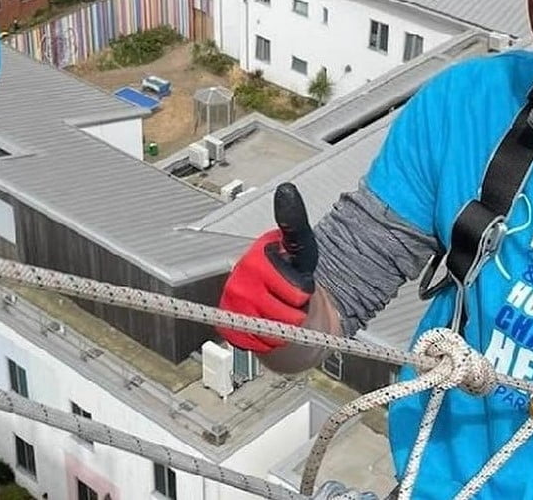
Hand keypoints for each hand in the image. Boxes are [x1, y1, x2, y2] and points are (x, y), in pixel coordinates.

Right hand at [217, 183, 317, 352]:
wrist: (280, 311)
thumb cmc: (293, 280)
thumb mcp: (304, 250)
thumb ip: (295, 224)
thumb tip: (286, 189)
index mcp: (255, 258)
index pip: (291, 286)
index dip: (299, 292)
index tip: (299, 291)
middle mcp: (239, 280)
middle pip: (285, 312)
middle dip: (295, 311)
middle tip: (290, 300)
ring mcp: (232, 305)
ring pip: (274, 330)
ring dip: (284, 327)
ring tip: (281, 313)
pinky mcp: (229, 327)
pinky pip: (261, 342)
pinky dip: (271, 341)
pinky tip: (269, 327)